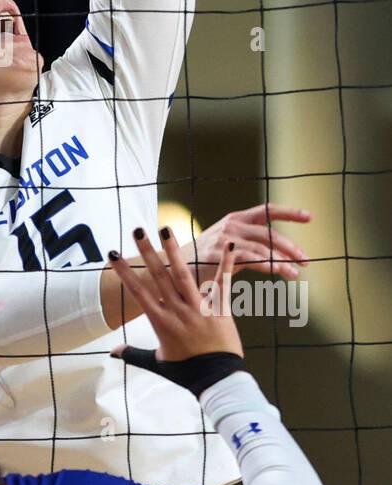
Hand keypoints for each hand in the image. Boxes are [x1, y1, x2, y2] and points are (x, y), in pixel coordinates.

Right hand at [111, 229, 242, 363]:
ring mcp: (199, 308)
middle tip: (138, 230)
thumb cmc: (187, 372)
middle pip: (158, 276)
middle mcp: (177, 311)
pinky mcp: (220, 308)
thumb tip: (112, 352)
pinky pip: (223, 282)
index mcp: (160, 321)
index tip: (113, 254)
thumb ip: (133, 354)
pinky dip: (227, 262)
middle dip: (148, 252)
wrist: (217, 379)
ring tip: (166, 229)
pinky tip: (230, 243)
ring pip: (184, 274)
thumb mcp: (157, 362)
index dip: (125, 272)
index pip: (138, 291)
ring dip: (175, 250)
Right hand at [182, 203, 310, 281]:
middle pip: (270, 232)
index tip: (310, 217)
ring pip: (262, 248)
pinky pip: (250, 259)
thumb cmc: (206, 259)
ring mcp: (225, 238)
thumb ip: (251, 243)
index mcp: (237, 218)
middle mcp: (232, 224)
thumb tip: (280, 252)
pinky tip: (280, 273)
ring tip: (296, 273)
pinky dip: (268, 266)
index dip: (289, 213)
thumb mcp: (229, 246)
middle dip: (291, 247)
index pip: (268, 210)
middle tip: (307, 260)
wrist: (175, 268)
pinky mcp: (219, 253)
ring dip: (282, 261)